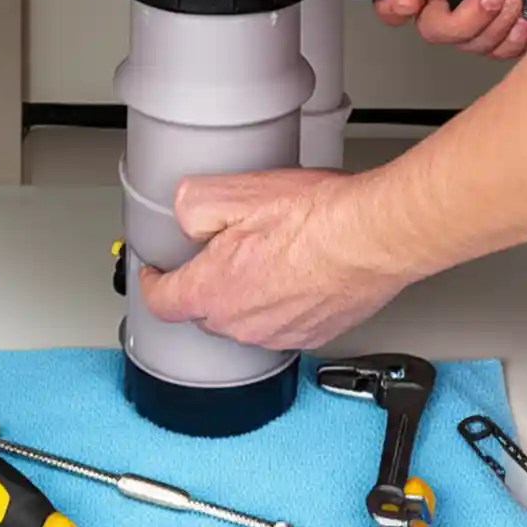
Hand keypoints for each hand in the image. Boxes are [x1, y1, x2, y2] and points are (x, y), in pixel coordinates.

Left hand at [138, 168, 416, 350]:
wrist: (374, 236)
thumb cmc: (315, 216)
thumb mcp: (235, 191)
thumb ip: (191, 206)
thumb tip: (184, 219)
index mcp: (212, 290)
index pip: (160, 301)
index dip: (152, 282)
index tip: (156, 272)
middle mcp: (241, 323)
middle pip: (205, 310)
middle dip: (209, 282)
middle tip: (230, 247)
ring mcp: (279, 334)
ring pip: (246, 317)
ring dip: (250, 292)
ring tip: (275, 254)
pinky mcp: (314, 335)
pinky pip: (283, 323)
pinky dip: (284, 302)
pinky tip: (302, 270)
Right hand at [336, 0, 526, 56]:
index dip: (396, 7)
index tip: (412, 0)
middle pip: (428, 29)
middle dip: (457, 18)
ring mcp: (484, 7)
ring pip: (463, 44)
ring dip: (489, 23)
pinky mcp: (511, 27)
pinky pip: (496, 52)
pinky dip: (511, 36)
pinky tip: (525, 12)